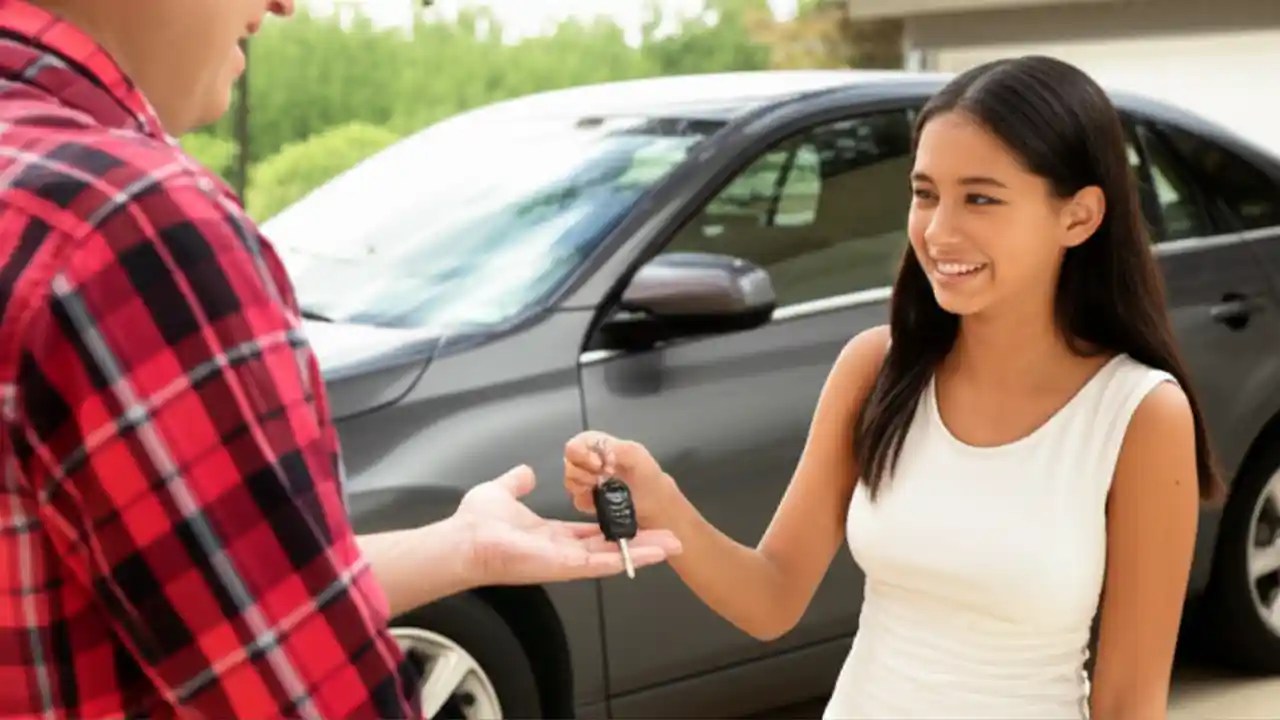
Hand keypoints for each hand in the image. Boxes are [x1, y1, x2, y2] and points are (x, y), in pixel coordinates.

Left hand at [455, 465, 681, 584]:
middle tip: (670, 537)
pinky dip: (631, 557)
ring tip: (674, 544)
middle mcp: (563, 551)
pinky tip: (656, 552)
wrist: (463, 541)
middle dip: (641, 542)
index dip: (613, 528)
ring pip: (614, 556)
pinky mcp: (567, 566)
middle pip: (610, 547)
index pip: (590, 533)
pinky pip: (605, 563)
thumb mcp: (503, 491)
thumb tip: (526, 472)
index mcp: (550, 535)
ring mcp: (567, 561)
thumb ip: (517, 483)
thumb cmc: (477, 522)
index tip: (636, 521)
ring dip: (645, 550)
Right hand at [563, 431, 678, 527]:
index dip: (582, 453)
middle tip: (601, 478)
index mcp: (598, 446)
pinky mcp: (586, 501)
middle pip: (569, 462)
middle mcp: (587, 462)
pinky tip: (599, 500)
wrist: (654, 504)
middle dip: (583, 471)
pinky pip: (576, 500)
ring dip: (584, 485)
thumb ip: (617, 449)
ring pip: (570, 481)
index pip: (577, 443)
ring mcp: (585, 482)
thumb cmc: (647, 476)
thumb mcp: (637, 455)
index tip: (598, 464)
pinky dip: (586, 500)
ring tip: (603, 489)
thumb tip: (602, 454)